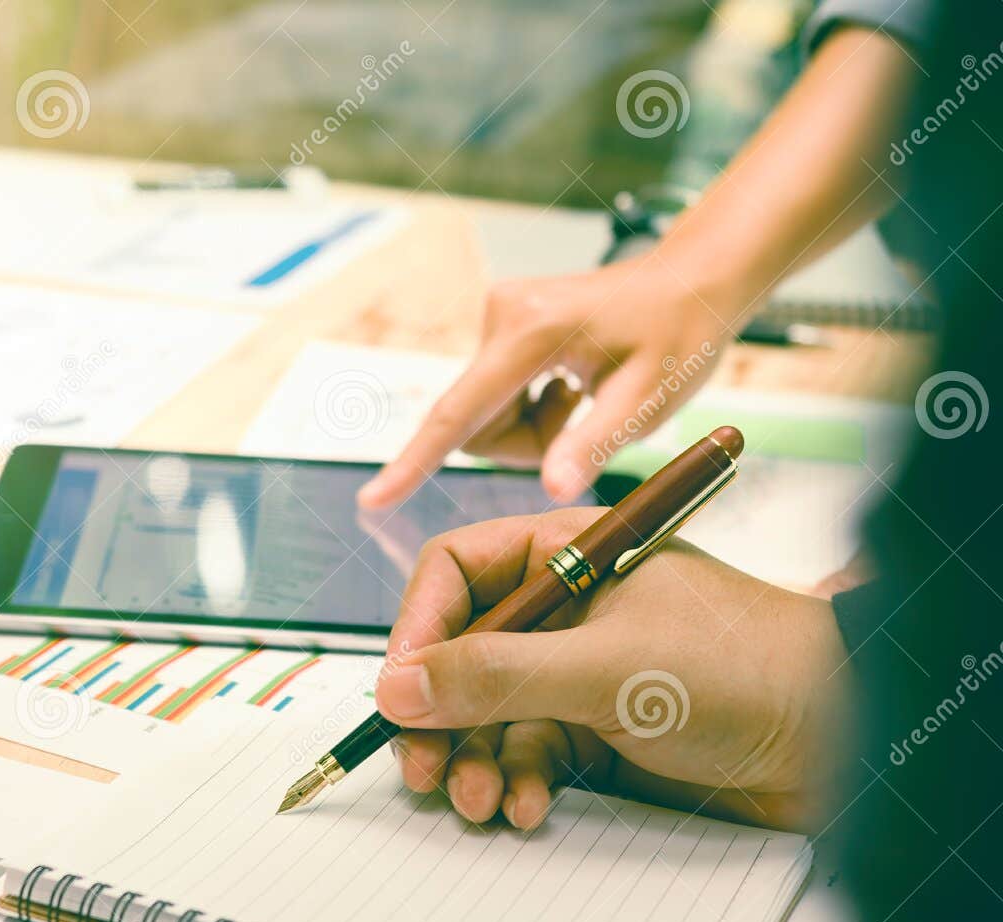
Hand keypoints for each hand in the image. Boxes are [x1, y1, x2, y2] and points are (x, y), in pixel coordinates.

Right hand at [358, 254, 740, 507]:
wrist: (691, 281)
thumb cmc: (680, 333)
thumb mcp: (649, 398)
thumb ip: (593, 443)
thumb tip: (551, 490)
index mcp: (532, 330)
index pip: (461, 412)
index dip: (415, 462)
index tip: (372, 499)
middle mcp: (499, 315)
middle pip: (476, 423)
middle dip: (526, 443)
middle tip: (586, 421)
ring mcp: (496, 316)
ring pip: (486, 415)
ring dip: (532, 427)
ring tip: (584, 399)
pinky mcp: (500, 324)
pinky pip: (495, 396)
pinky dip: (533, 407)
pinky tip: (574, 383)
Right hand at [372, 509, 854, 830]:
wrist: (841, 739)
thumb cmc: (744, 667)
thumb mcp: (604, 668)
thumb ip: (494, 676)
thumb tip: (395, 684)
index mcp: (563, 557)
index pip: (455, 574)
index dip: (417, 630)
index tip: (400, 690)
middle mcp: (562, 613)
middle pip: (460, 654)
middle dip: (437, 716)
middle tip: (420, 767)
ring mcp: (577, 674)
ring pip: (487, 715)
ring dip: (472, 761)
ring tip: (478, 800)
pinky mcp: (596, 732)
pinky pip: (526, 755)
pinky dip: (516, 785)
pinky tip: (527, 808)